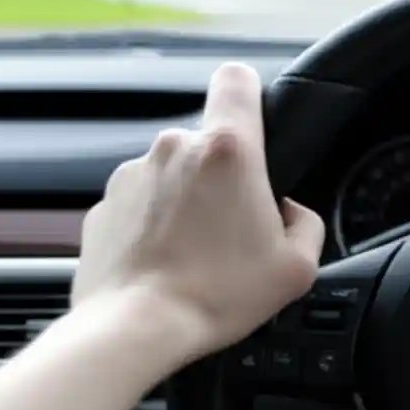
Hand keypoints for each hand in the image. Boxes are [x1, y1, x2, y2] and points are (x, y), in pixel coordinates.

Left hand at [71, 62, 324, 362]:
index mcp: (228, 150)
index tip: (256, 124)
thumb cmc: (215, 295)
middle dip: (225, 177)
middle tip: (235, 230)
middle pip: (210, 142)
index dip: (249, 94)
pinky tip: (166, 265)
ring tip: (197, 257)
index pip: (237, 79)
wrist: (134, 330)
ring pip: (174, 174)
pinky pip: (141, 204)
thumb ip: (306, 223)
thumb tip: (290, 212)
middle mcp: (174, 149)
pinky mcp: (103, 205)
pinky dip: (154, 227)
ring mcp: (131, 175)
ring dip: (187, 203)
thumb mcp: (297, 266)